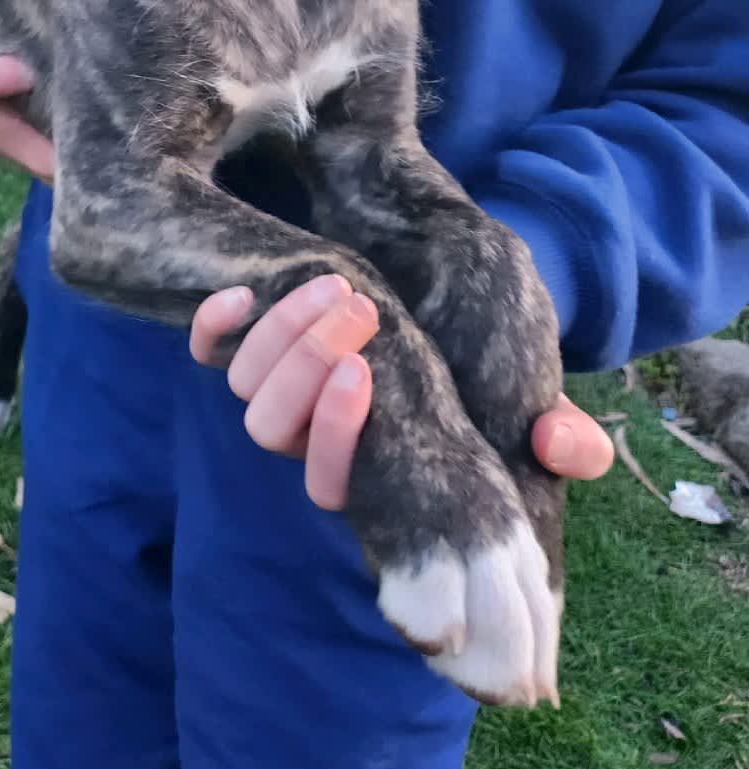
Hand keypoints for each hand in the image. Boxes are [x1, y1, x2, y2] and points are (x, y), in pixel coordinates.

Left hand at [190, 277, 613, 509]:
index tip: (362, 373)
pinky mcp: (251, 350)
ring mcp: (277, 395)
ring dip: (278, 334)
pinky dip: (211, 326)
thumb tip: (561, 447)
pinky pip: (207, 353)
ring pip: (243, 386)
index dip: (334, 434)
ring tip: (337, 285)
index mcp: (371, 468)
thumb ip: (560, 436)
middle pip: (270, 426)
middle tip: (359, 308)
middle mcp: (313, 439)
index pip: (327, 483)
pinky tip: (238, 294)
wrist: (445, 299)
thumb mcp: (533, 402)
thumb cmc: (486, 369)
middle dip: (304, 366)